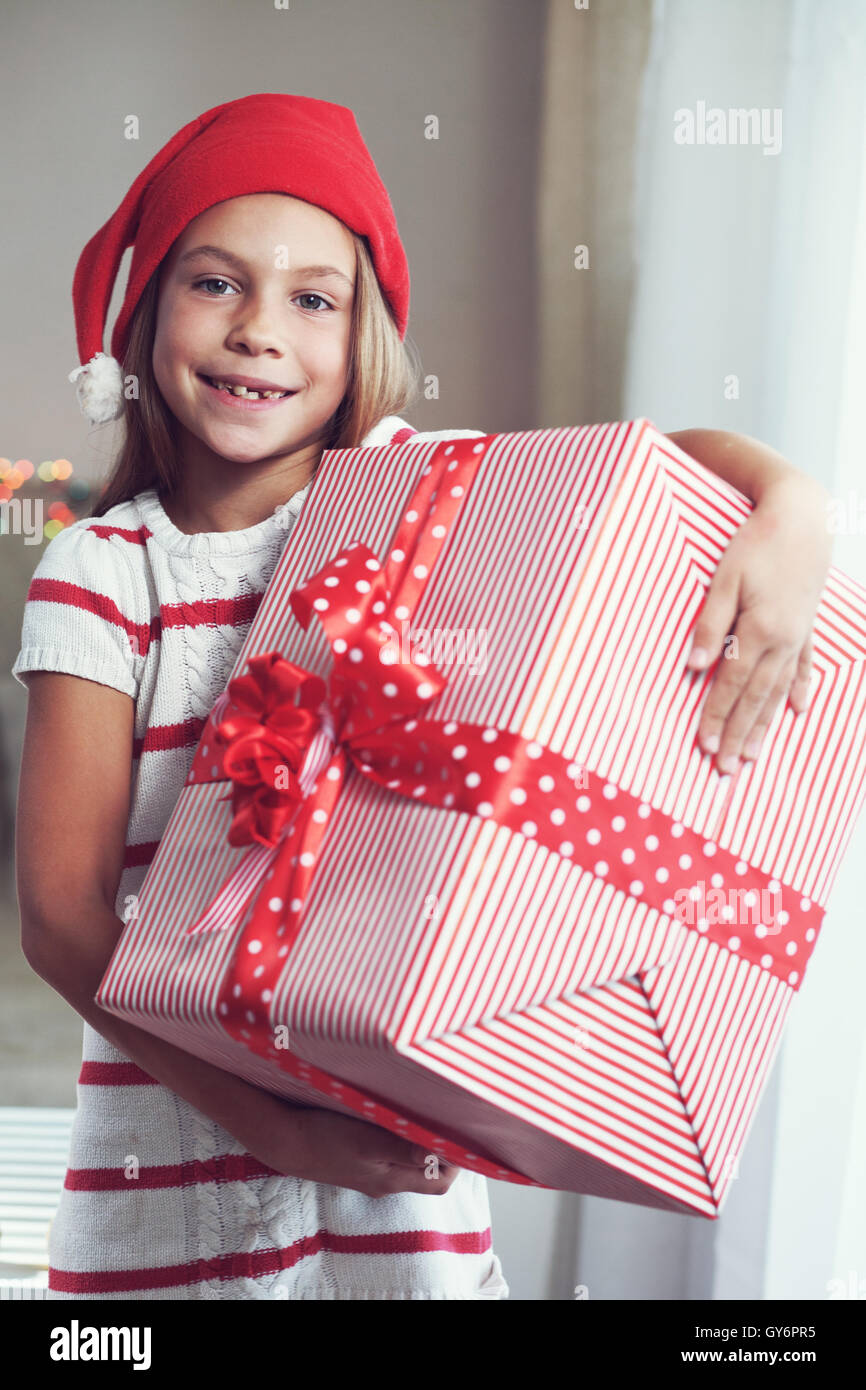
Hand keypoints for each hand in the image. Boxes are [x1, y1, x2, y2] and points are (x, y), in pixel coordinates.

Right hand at [271, 1106, 463, 1198]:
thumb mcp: (368, 1140)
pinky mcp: (357, 1164)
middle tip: (451, 1124)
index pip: (441, 1181)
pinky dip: (402, 1143)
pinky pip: (390, 1158)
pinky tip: (396, 1123)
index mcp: (392, 1179)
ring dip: (423, 1146)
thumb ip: (405, 1149)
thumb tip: (443, 1156)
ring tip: (429, 1119)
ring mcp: (370, 1175)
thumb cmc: (325, 1138)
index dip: (458, 1161)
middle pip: (429, 1176)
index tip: (463, 1134)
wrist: (285, 1143)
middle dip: (445, 1153)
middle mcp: (386, 1182)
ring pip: (410, 1165)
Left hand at [685, 474, 832, 774]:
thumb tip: (693, 668)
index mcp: (760, 629)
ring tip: (753, 755)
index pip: (731, 684)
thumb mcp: (723, 580)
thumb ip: (709, 626)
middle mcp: (784, 639)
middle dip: (738, 735)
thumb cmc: (755, 544)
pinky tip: (797, 712)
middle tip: (725, 768)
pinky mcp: (808, 626)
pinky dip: (799, 691)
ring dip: (764, 725)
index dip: (715, 716)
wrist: (803, 517)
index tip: (702, 745)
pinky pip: (804, 667)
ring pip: (779, 691)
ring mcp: (799, 635)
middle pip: (756, 698)